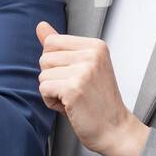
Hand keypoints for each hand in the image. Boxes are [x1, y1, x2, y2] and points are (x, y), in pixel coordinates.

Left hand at [36, 21, 148, 155]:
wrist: (115, 129)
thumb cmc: (98, 101)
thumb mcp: (83, 67)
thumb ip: (61, 46)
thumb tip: (40, 25)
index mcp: (95, 46)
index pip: (52, 42)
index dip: (55, 63)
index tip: (75, 76)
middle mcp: (91, 54)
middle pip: (45, 58)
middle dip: (52, 77)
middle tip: (75, 90)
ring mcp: (83, 71)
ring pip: (42, 75)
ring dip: (52, 91)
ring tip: (73, 99)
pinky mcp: (73, 88)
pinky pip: (44, 88)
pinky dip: (51, 101)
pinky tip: (69, 106)